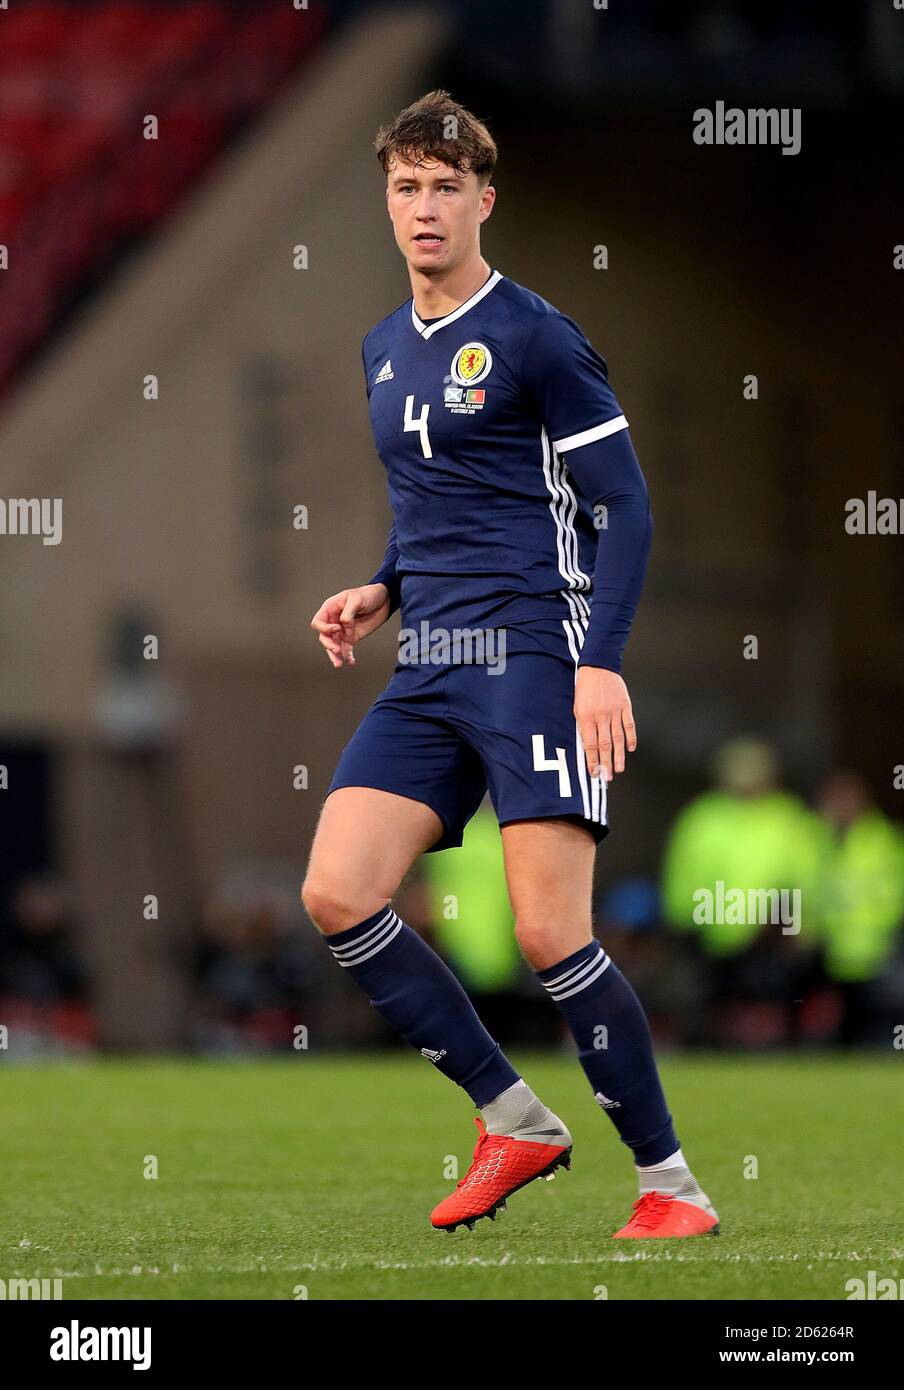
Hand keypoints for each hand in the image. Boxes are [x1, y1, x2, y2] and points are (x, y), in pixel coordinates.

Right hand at [310, 583, 390, 667]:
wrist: (383, 600)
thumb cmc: (368, 595)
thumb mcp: (356, 599)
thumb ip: (347, 614)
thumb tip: (343, 626)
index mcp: (331, 609)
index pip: (319, 621)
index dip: (324, 627)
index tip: (337, 628)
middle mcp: (334, 621)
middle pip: (324, 636)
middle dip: (329, 645)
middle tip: (337, 650)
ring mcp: (343, 630)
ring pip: (333, 646)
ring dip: (335, 655)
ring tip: (339, 663)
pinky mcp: (352, 637)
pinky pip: (346, 649)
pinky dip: (348, 656)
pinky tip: (351, 662)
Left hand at [574, 666, 636, 780]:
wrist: (598, 666)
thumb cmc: (585, 689)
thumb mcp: (577, 707)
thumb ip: (583, 726)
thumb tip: (587, 746)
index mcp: (586, 717)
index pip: (590, 744)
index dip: (592, 760)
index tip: (594, 773)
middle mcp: (601, 715)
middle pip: (604, 744)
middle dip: (606, 763)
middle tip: (608, 777)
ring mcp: (615, 711)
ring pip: (618, 738)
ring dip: (619, 755)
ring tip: (619, 768)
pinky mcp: (625, 706)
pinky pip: (629, 725)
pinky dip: (631, 737)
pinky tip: (631, 748)